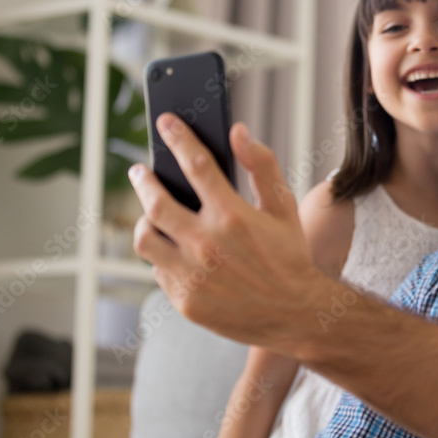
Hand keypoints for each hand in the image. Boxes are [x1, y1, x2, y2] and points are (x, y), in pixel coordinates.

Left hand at [128, 113, 327, 350]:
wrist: (297, 314)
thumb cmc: (290, 257)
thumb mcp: (283, 208)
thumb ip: (261, 166)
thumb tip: (238, 132)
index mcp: (233, 216)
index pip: (195, 164)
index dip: (178, 138)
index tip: (166, 123)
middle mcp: (207, 245)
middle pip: (155, 202)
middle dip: (144, 180)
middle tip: (140, 171)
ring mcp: (192, 275)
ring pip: (145, 238)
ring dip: (144, 221)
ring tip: (151, 214)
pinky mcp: (185, 301)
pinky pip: (158, 269)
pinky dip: (163, 255)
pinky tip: (175, 249)